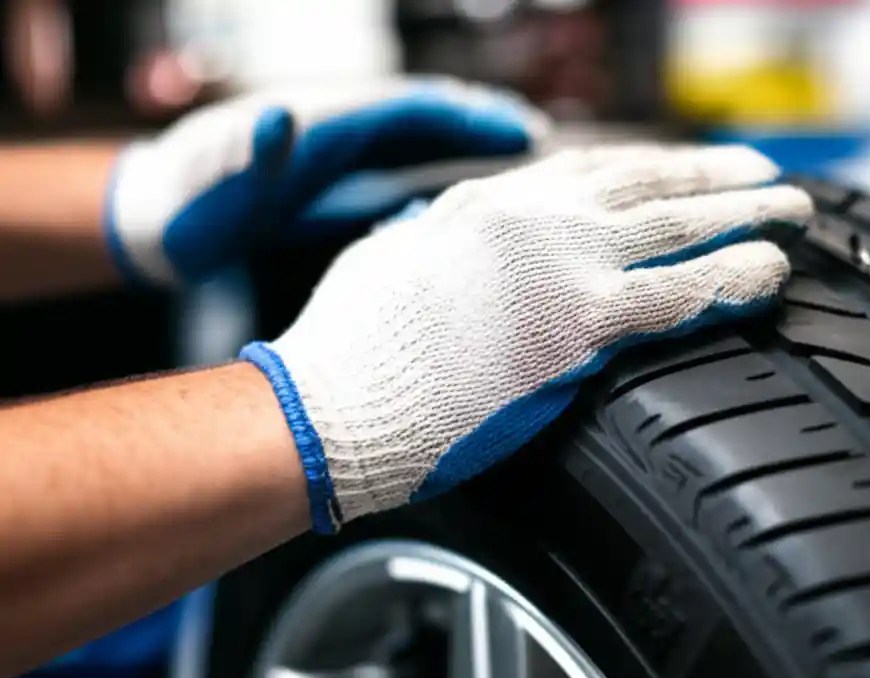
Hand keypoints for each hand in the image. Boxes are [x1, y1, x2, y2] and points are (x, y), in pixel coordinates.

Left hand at [104, 77, 546, 284]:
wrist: (167, 216)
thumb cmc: (200, 208)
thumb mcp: (223, 187)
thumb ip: (256, 156)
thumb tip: (280, 113)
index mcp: (327, 121)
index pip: (414, 107)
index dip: (470, 115)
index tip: (521, 132)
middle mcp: (342, 123)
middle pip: (427, 111)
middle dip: (484, 119)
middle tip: (539, 137)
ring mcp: (344, 146)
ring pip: (421, 133)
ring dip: (471, 138)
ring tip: (523, 151)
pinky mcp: (341, 171)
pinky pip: (404, 159)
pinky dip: (445, 163)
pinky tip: (471, 182)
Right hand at [239, 145, 813, 531]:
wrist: (335, 404)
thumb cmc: (350, 349)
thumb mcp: (393, 261)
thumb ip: (442, 238)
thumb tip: (450, 227)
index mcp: (489, 201)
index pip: (593, 168)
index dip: (654, 166)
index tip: (692, 168)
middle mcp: (534, 218)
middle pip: (650, 183)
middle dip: (717, 178)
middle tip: (767, 176)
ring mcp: (562, 265)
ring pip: (678, 227)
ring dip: (746, 217)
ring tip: (794, 213)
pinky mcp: (580, 325)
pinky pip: (680, 295)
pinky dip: (733, 280)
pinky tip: (772, 275)